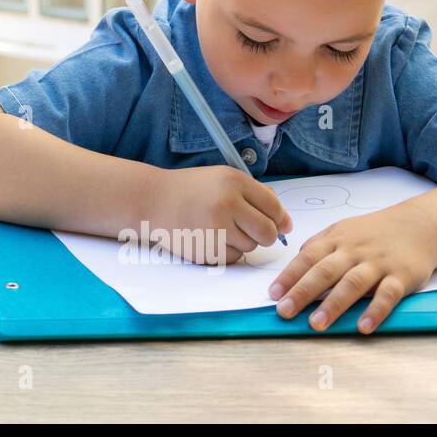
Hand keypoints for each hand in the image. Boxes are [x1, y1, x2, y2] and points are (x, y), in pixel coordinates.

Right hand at [143, 165, 292, 263]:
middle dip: (265, 235)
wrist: (151, 200)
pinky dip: (227, 251)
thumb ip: (253, 194)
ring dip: (242, 242)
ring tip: (221, 229)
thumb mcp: (222, 178)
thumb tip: (284, 220)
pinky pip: (233, 257)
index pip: (273, 207)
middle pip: (267, 232)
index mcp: (234, 182)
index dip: (281, 219)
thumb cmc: (190, 189)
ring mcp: (215, 228)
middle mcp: (227, 203)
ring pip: (250, 247)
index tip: (282, 224)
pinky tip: (210, 237)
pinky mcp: (206, 248)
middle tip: (253, 231)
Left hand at [267, 203, 436, 332]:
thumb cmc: (373, 232)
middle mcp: (354, 251)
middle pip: (325, 271)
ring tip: (317, 324)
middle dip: (302, 292)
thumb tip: (293, 266)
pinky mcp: (402, 276)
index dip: (289, 276)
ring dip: (334, 304)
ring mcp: (378, 263)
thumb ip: (317, 246)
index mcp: (336, 240)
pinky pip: (388, 295)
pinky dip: (375, 311)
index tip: (273, 294)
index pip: (307, 258)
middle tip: (285, 311)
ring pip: (353, 283)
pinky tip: (363, 326)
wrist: (418, 224)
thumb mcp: (341, 231)